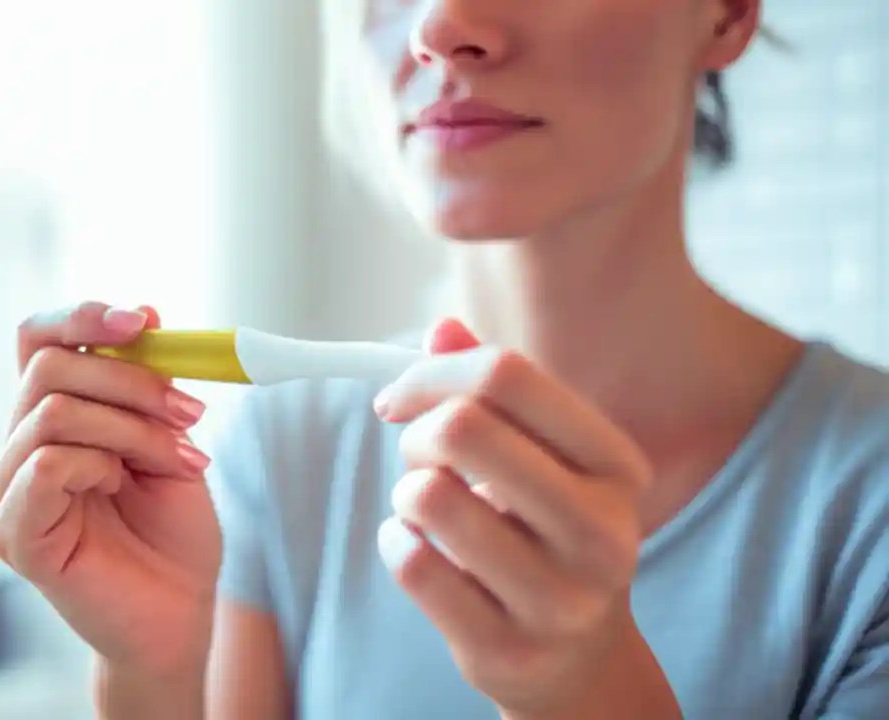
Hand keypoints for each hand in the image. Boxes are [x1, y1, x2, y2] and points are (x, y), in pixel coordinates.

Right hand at [0, 301, 221, 680]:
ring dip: (132, 427)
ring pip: (52, 411)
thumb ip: (147, 385)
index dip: (83, 316)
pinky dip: (98, 463)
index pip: (38, 342)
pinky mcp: (13, 533)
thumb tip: (145, 315)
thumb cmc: (172, 534)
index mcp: (49, 421)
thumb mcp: (169, 440)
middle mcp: (16, 451)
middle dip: (130, 379)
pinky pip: (46, 464)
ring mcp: (6, 492)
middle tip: (189, 411)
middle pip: (47, 365)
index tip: (145, 320)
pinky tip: (122, 489)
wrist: (180, 613)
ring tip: (178, 461)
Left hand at [373, 320, 677, 718]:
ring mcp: (558, 598)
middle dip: (416, 433)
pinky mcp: (506, 649)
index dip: (432, 372)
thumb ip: (499, 392)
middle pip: (463, 426)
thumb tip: (441, 329)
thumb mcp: (544, 459)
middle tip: (416, 457)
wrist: (578, 663)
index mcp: (616, 465)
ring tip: (428, 510)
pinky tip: (420, 551)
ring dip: (407, 493)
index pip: (508, 375)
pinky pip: (412, 565)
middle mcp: (601, 531)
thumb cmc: (548, 537)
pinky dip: (396, 543)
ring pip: (429, 496)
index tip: (398, 397)